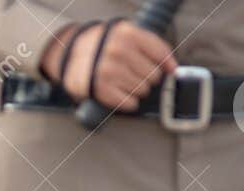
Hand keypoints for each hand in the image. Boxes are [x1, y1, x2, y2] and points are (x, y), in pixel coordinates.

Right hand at [43, 21, 175, 107]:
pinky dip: (128, 102)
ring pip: (143, 91)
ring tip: (123, 82)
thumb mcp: (126, 35)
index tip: (168, 70)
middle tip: (133, 73)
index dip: (166, 64)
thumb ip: (151, 47)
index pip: (160, 53)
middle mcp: (119, 51)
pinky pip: (129, 103)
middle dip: (146, 78)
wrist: (70, 54)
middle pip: (153, 76)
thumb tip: (173, 69)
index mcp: (128, 34)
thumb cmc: (103, 46)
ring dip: (136, 90)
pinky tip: (119, 93)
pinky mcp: (101, 89)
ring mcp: (109, 70)